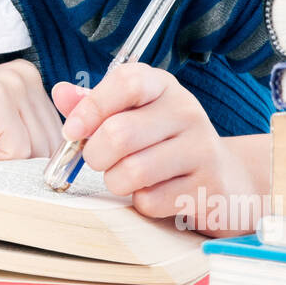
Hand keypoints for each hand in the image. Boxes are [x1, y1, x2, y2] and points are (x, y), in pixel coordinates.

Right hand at [0, 59, 65, 167]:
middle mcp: (25, 72)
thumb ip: (36, 136)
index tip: (3, 151)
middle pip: (53, 142)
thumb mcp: (2, 133)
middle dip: (21, 160)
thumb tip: (77, 161)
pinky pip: (18, 153)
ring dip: (7, 162)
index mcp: (30, 76)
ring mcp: (10, 82)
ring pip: (38, 150)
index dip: (36, 155)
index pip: (62, 133)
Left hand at [50, 62, 262, 235]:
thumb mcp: (132, 114)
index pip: (127, 82)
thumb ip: (93, 104)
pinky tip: (154, 193)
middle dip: (95, 155)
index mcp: (163, 87)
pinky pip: (151, 201)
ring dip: (115, 181)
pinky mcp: (207, 187)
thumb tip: (60, 93)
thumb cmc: (164, 142)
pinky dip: (141, 202)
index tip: (72, 131)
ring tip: (124, 177)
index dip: (91, 107)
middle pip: (120, 134)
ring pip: (132, 171)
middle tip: (99, 161)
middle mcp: (186, 111)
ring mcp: (201, 149)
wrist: (225, 177)